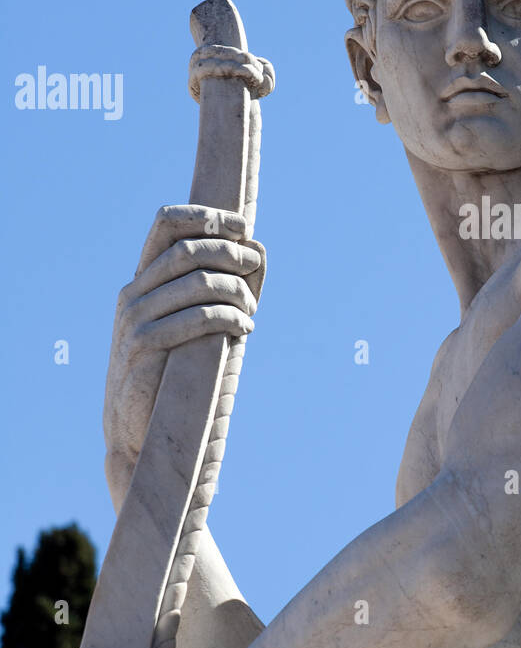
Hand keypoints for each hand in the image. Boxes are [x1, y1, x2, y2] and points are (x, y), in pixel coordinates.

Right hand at [103, 205, 265, 510]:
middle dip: (232, 253)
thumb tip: (259, 247)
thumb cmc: (176, 373)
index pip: (166, 222)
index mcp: (144, 279)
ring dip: (237, 292)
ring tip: (251, 314)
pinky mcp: (143, 347)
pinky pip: (197, 318)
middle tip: (257, 269)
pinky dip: (229, 318)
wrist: (139, 431)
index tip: (243, 226)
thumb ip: (224, 286)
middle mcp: (134, 293)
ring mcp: (135, 319)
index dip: (208, 216)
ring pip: (198, 282)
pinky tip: (244, 330)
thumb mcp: (197, 322)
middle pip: (189, 249)